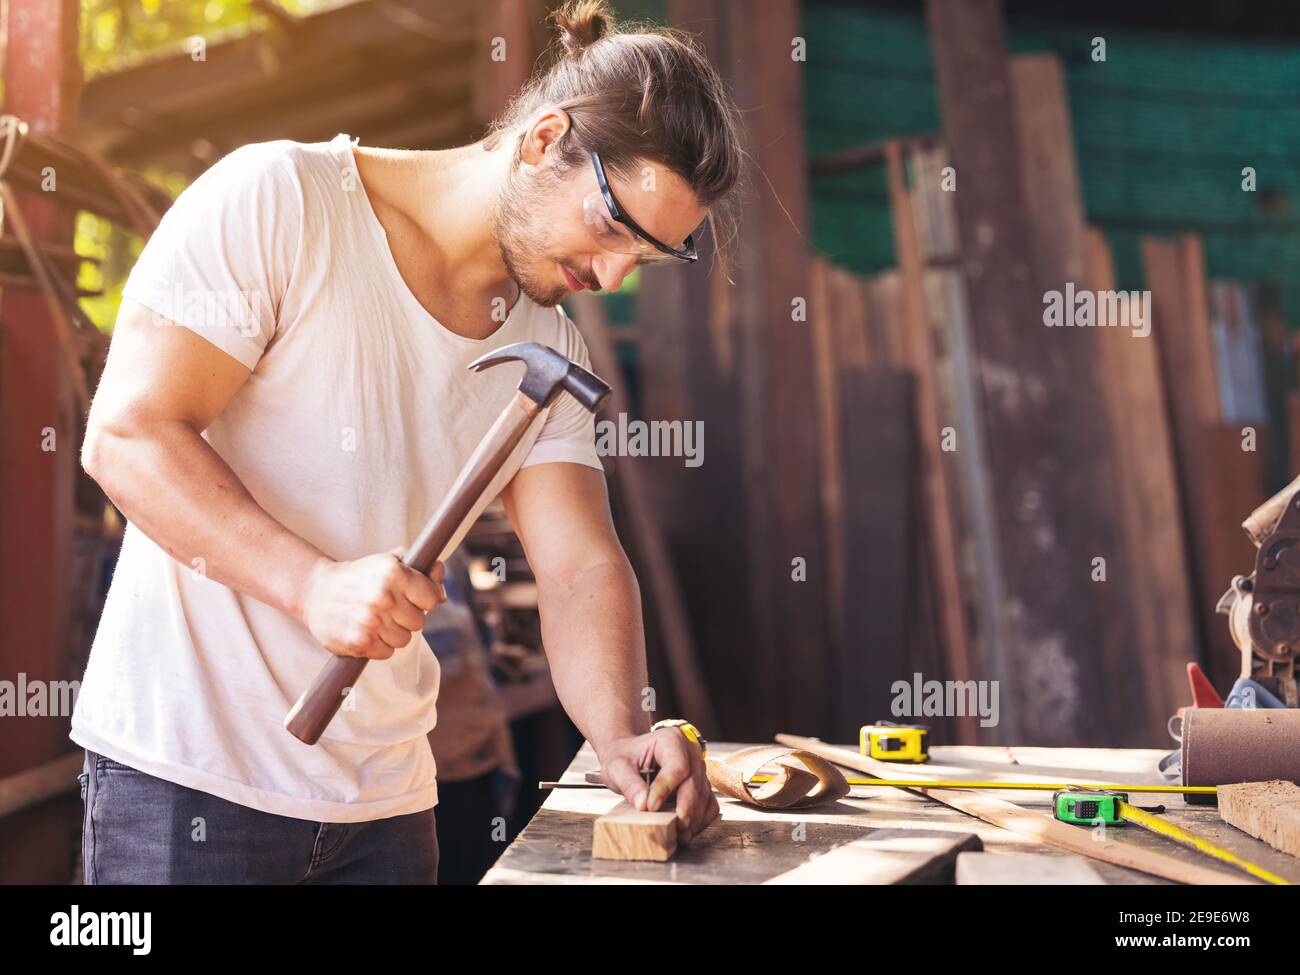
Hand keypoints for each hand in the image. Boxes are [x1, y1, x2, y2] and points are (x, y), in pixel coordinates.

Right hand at [300, 549, 445, 658]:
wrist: (315, 591)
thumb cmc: (359, 577)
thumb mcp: (389, 563)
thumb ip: (422, 571)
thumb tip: (442, 594)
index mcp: (394, 573)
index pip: (432, 598)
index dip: (423, 599)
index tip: (410, 597)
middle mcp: (383, 596)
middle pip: (419, 621)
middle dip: (406, 617)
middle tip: (387, 608)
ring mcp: (371, 621)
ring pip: (404, 639)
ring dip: (393, 633)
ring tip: (375, 619)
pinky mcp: (359, 642)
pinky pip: (387, 652)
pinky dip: (378, 646)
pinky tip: (365, 631)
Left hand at [597, 727, 718, 844]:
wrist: (631, 756)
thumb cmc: (625, 758)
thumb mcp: (617, 767)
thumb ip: (629, 784)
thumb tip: (643, 805)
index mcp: (671, 739)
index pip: (677, 767)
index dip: (665, 789)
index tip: (650, 807)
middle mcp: (690, 751)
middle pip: (694, 783)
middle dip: (685, 809)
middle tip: (673, 829)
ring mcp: (699, 768)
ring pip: (704, 795)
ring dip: (694, 818)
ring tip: (679, 836)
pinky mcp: (702, 784)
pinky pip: (709, 803)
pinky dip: (700, 819)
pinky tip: (687, 831)